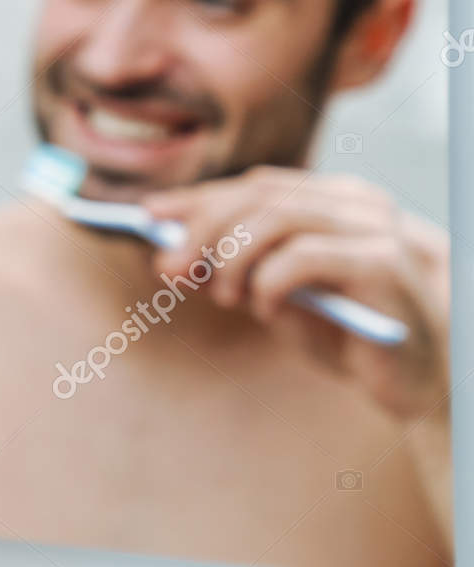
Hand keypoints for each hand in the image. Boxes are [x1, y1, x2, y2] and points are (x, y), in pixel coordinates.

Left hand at [142, 167, 449, 421]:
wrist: (416, 381)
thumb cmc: (347, 334)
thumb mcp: (277, 297)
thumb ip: (232, 269)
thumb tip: (168, 251)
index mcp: (334, 199)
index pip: (254, 186)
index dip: (198, 199)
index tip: (149, 215)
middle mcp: (357, 203)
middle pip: (256, 197)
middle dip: (200, 229)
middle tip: (167, 267)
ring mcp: (375, 228)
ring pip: (274, 219)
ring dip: (231, 257)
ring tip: (224, 295)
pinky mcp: (383, 264)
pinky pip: (301, 257)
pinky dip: (267, 282)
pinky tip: (266, 307)